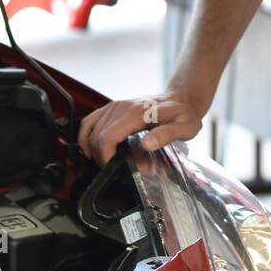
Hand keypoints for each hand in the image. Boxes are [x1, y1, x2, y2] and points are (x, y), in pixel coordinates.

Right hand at [77, 90, 206, 163]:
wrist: (181, 99)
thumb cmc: (183, 114)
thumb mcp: (184, 127)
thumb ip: (166, 135)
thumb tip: (147, 144)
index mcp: (136, 113)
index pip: (107, 138)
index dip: (105, 158)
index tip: (114, 170)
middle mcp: (122, 107)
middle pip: (96, 137)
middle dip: (100, 158)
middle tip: (114, 171)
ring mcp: (115, 106)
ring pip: (89, 130)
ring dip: (91, 149)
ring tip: (105, 162)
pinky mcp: (112, 108)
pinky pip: (89, 121)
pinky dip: (85, 137)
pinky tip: (91, 149)